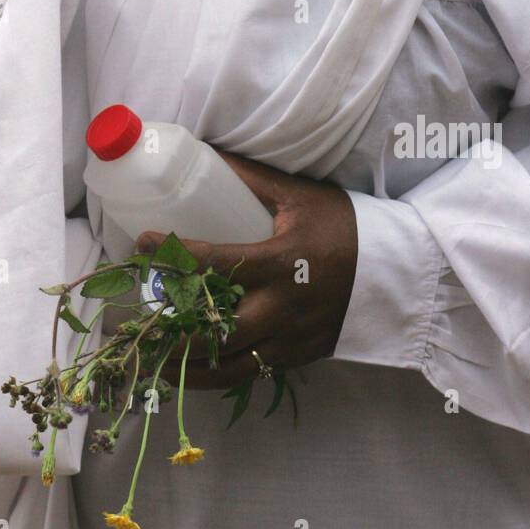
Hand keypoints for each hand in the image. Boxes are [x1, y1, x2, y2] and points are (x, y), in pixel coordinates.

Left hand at [137, 152, 357, 389]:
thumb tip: (206, 152)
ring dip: (185, 363)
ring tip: (148, 356)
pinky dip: (215, 376)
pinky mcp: (298, 357)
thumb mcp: (298, 196)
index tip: (142, 243)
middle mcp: (284, 306)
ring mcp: (292, 338)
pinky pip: (250, 373)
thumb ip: (250, 178)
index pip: (219, 261)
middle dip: (171, 326)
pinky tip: (187, 372)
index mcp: (283, 261)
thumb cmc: (343, 224)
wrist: (395, 269)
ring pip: (229, 362)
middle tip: (134, 318)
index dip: (175, 254)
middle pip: (217, 327)